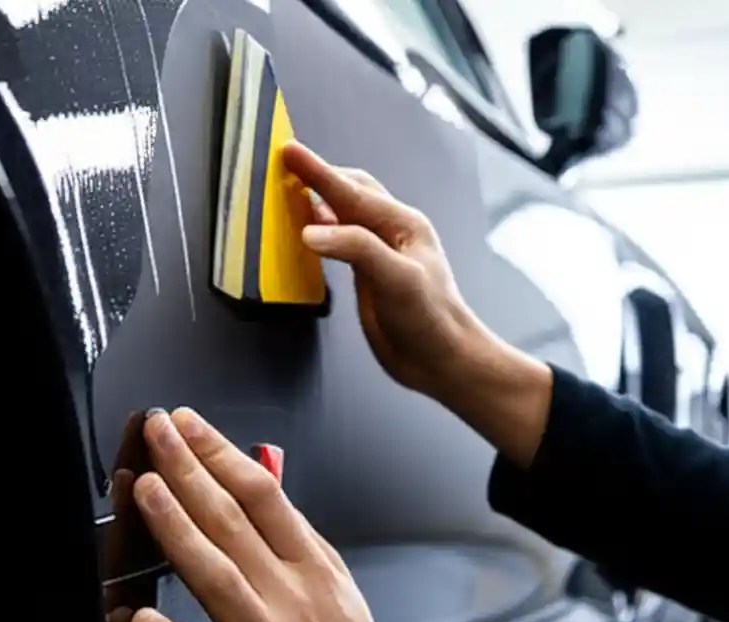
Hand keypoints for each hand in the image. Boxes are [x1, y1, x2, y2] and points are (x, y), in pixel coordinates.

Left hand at [128, 408, 420, 621]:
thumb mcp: (337, 584)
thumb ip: (297, 534)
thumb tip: (264, 481)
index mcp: (310, 568)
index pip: (263, 495)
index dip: (222, 453)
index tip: (188, 422)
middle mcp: (288, 598)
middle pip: (233, 522)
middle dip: (191, 470)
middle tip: (157, 430)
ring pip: (215, 577)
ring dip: (178, 529)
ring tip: (145, 487)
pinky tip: (138, 619)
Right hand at [281, 141, 551, 467]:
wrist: (443, 361)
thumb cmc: (431, 320)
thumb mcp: (396, 279)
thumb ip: (355, 249)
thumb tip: (312, 230)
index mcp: (403, 224)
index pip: (350, 191)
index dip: (317, 171)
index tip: (289, 152)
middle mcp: (391, 233)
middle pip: (350, 191)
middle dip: (319, 176)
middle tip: (286, 165)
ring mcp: (380, 253)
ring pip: (344, 213)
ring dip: (318, 200)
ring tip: (291, 190)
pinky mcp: (369, 275)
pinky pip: (340, 240)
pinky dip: (320, 229)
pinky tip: (308, 232)